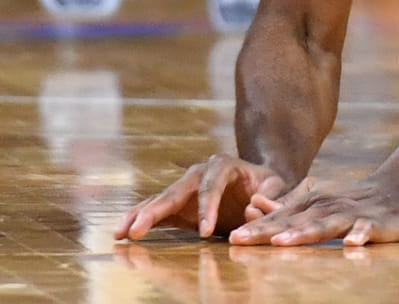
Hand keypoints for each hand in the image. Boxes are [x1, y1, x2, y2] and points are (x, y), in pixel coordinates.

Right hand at [117, 154, 289, 240]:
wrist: (258, 186)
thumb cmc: (267, 187)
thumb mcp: (277, 188)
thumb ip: (271, 198)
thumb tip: (252, 209)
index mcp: (223, 165)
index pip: (212, 184)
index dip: (208, 207)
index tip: (206, 232)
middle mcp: (199, 172)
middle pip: (175, 190)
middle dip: (156, 211)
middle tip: (139, 230)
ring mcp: (185, 188)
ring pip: (159, 200)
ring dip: (140, 216)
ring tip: (121, 233)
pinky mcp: (178, 205)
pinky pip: (156, 211)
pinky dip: (139, 220)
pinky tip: (122, 232)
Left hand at [228, 175, 398, 246]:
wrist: (397, 190)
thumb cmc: (351, 201)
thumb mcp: (317, 201)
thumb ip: (286, 207)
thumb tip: (252, 205)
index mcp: (311, 204)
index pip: (279, 219)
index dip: (256, 228)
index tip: (232, 239)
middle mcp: (326, 208)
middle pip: (293, 222)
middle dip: (267, 232)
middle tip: (240, 239)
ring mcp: (350, 215)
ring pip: (325, 225)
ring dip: (304, 233)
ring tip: (281, 243)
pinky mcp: (375, 223)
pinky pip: (367, 230)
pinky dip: (359, 235)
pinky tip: (351, 243)